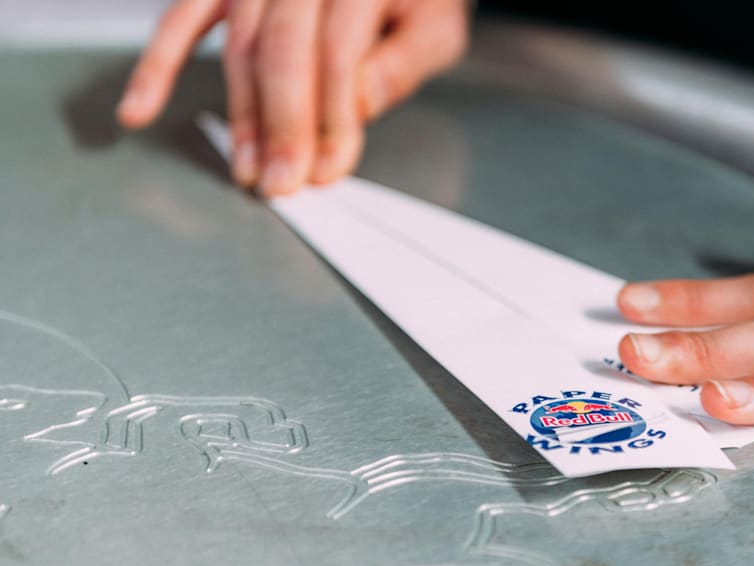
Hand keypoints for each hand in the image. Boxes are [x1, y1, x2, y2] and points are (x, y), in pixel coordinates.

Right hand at [116, 0, 468, 195]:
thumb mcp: (436, 25)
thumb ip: (402, 62)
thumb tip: (355, 105)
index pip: (338, 52)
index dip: (331, 117)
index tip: (328, 170)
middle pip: (282, 49)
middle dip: (280, 125)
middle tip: (280, 183)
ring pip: (239, 42)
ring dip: (239, 112)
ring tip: (245, 169)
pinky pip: (183, 17)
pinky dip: (157, 63)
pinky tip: (141, 109)